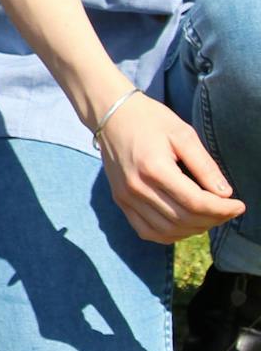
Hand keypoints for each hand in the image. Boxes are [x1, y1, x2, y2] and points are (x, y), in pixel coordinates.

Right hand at [96, 93, 244, 243]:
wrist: (111, 115)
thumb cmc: (150, 120)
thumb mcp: (183, 134)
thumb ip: (204, 165)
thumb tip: (225, 194)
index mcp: (154, 168)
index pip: (195, 202)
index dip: (223, 209)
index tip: (239, 205)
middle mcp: (136, 187)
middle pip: (182, 219)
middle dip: (213, 219)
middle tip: (228, 210)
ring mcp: (125, 197)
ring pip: (166, 230)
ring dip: (193, 229)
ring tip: (209, 217)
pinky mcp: (120, 201)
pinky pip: (146, 231)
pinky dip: (169, 234)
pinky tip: (184, 225)